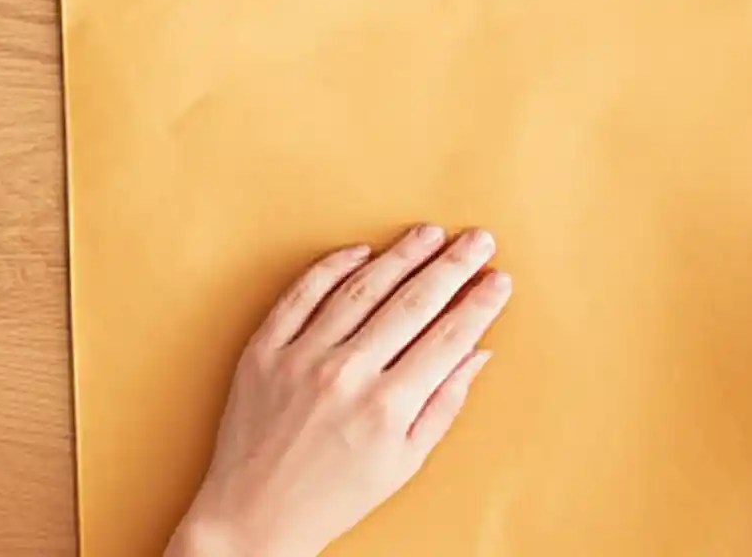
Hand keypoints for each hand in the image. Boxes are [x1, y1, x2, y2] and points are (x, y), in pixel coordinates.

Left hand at [165, 225, 511, 556]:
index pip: (448, 337)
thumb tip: (478, 352)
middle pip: (413, 302)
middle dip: (454, 265)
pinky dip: (333, 266)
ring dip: (402, 255)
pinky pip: (302, 293)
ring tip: (429, 234)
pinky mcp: (263, 350)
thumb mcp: (405, 462)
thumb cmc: (334, 496)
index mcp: (388, 407)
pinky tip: (362, 251)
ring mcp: (301, 357)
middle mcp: (346, 375)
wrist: (252, 517)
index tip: (499, 279)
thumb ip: (444, 403)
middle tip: (479, 240)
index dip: (479, 303)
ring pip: (362, 287)